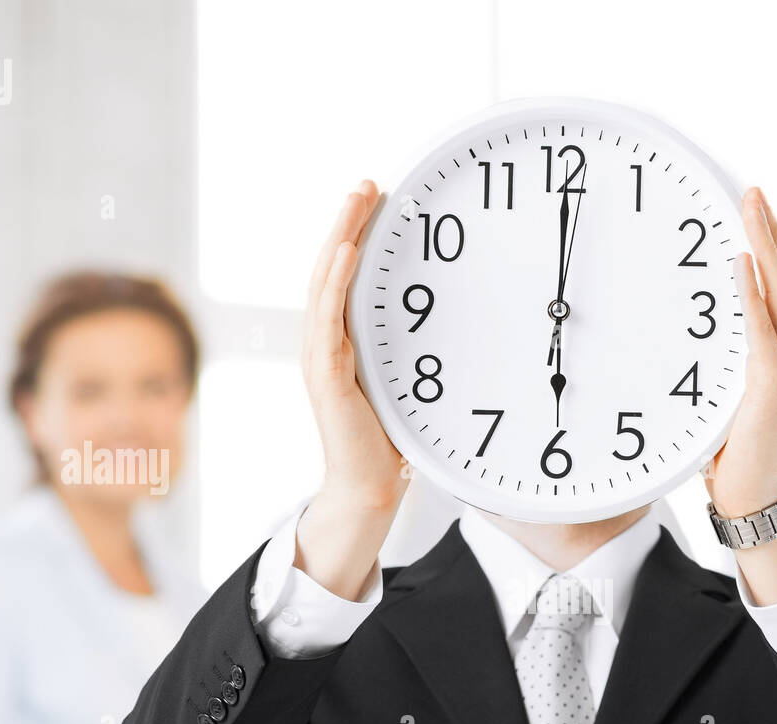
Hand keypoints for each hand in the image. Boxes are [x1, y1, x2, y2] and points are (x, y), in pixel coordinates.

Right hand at [297, 180, 409, 598]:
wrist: (370, 487)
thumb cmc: (390, 443)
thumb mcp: (408, 386)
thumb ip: (416, 356)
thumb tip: (457, 332)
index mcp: (343, 342)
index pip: (346, 277)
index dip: (358, 236)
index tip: (380, 202)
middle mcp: (325, 342)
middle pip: (332, 267)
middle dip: (349, 221)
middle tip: (370, 183)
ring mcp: (320, 356)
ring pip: (325, 280)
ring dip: (342, 235)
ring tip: (358, 198)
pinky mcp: (324, 373)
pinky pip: (327, 316)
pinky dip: (337, 280)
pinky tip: (350, 250)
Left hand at [706, 186, 776, 516]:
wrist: (755, 502)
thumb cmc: (736, 457)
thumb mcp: (728, 401)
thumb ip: (723, 367)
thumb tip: (691, 340)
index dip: (773, 247)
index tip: (755, 210)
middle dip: (770, 231)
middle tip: (752, 189)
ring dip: (766, 246)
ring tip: (752, 206)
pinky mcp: (773, 391)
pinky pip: (764, 334)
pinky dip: (754, 297)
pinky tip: (744, 264)